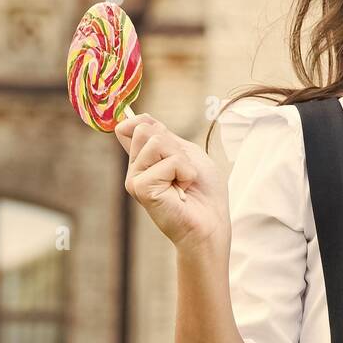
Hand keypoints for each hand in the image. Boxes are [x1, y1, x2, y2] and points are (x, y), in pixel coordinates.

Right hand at [115, 114, 229, 255]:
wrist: (212, 223)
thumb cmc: (204, 191)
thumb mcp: (187, 154)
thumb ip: (164, 137)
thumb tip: (137, 120)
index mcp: (145, 158)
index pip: (130, 127)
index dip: (144, 122)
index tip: (163, 135)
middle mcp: (135, 168)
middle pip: (144, 129)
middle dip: (174, 146)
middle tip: (183, 170)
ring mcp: (135, 178)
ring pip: (155, 141)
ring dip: (182, 160)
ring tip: (183, 181)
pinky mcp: (141, 188)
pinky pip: (168, 162)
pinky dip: (184, 172)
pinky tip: (181, 191)